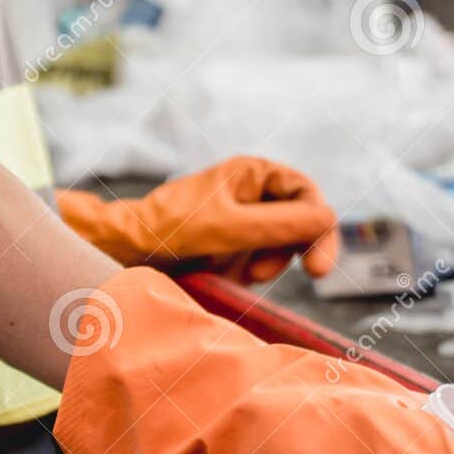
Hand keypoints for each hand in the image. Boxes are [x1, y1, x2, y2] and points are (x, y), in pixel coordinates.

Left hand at [56, 156, 339, 282]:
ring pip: (287, 247)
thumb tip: (327, 220)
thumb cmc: (171, 230)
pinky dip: (259, 274)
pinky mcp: (238, 252)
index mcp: (254, 175)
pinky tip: (239, 278)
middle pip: (303, 221)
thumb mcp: (229, 227)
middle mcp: (256, 196)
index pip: (306, 195)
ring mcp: (248, 225)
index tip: (317, 265)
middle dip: (302, 247)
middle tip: (313, 273)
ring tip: (248, 274)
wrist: (127, 253)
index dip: (319, 227)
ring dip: (275, 263)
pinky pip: (265, 263)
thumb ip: (280, 224)